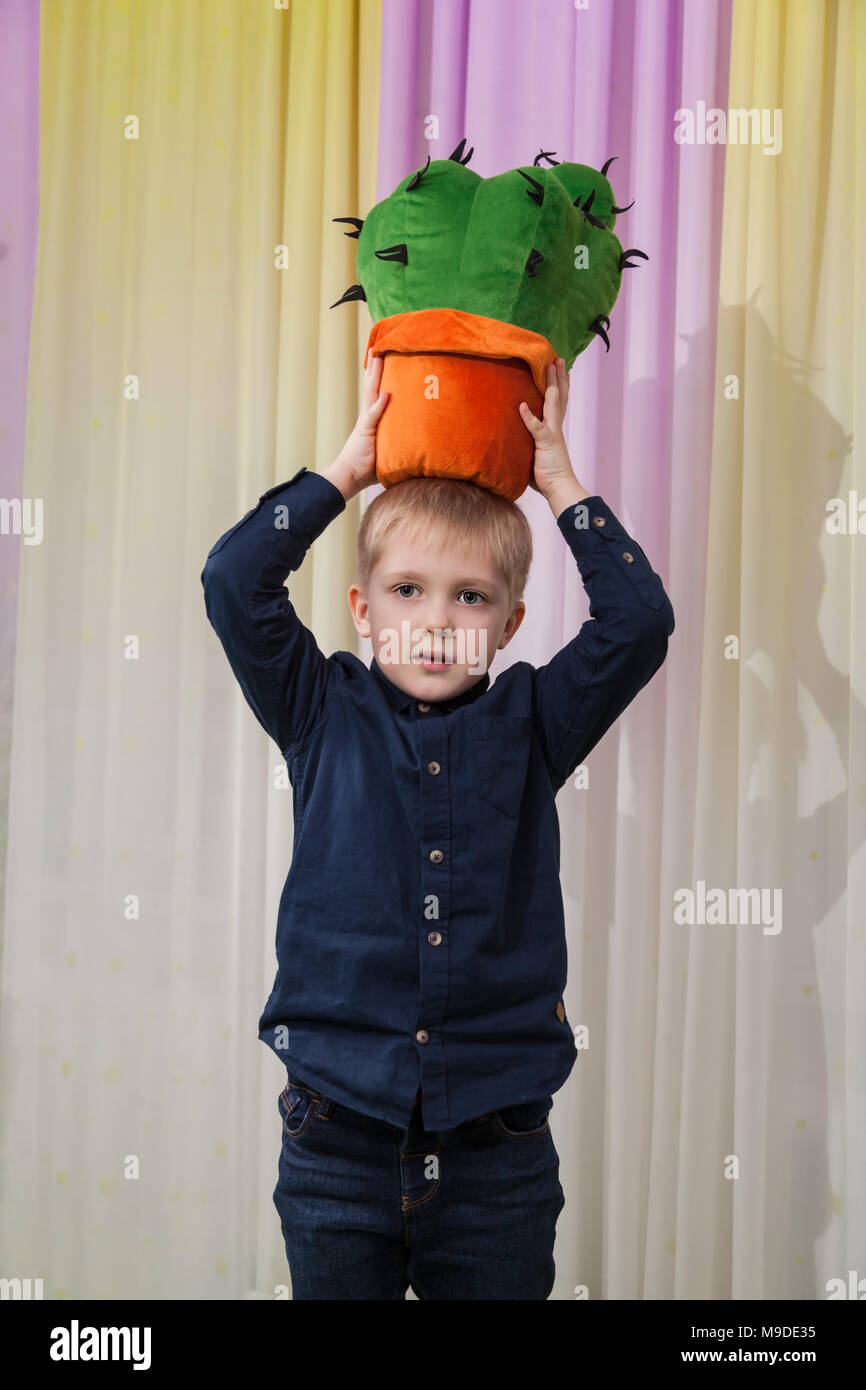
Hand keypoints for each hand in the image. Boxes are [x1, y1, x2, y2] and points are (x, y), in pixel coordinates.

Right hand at [336, 353, 389, 489]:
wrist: (351, 475)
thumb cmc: (369, 466)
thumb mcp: (388, 448)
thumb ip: (398, 439)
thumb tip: (417, 437)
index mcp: (373, 417)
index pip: (377, 391)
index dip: (380, 375)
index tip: (383, 358)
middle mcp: (368, 415)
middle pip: (372, 385)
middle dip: (375, 366)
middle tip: (378, 346)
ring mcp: (366, 421)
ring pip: (371, 393)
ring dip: (374, 375)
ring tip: (377, 357)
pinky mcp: (365, 431)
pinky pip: (373, 416)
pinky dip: (379, 404)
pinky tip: (386, 392)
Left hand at [518, 358, 575, 495]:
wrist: (559, 488)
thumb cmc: (547, 475)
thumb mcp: (535, 454)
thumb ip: (528, 443)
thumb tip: (514, 439)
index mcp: (553, 429)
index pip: (558, 403)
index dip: (559, 386)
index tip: (559, 370)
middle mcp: (555, 427)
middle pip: (559, 397)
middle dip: (559, 377)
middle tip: (558, 359)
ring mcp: (552, 433)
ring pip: (553, 403)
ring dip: (552, 384)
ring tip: (550, 366)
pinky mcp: (545, 443)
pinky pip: (536, 428)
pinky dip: (529, 417)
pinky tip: (522, 406)